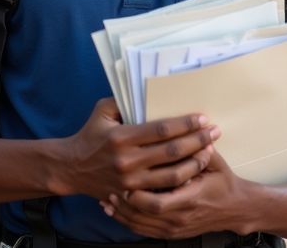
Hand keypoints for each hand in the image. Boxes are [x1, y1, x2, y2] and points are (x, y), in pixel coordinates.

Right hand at [57, 98, 218, 199]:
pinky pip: (163, 191)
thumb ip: (125, 100)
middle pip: (172, 152)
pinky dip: (182, 183)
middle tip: (215, 132)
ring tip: (210, 152)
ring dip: (195, 163)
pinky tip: (195, 173)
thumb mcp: (103, 111)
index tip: (203, 118)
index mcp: (122, 137)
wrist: (70, 168)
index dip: (185, 124)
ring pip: (172, 176)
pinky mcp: (132, 195)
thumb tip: (150, 90)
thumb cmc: (90, 134)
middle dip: (198, 141)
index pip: (162, 130)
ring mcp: (131, 182)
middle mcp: (127, 160)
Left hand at [101, 149, 252, 238]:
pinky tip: (116, 212)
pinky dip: (127, 221)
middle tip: (111, 187)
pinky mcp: (171, 233)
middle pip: (143, 215)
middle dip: (125, 203)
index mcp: (191, 198)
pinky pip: (143, 230)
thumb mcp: (217, 163)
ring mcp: (175, 227)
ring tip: (108, 199)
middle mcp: (181, 216)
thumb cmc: (224, 183)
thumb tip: (188, 127)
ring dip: (123, 213)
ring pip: (140, 224)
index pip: (158, 201)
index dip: (138, 194)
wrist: (235, 209)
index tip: (125, 181)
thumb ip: (200, 148)